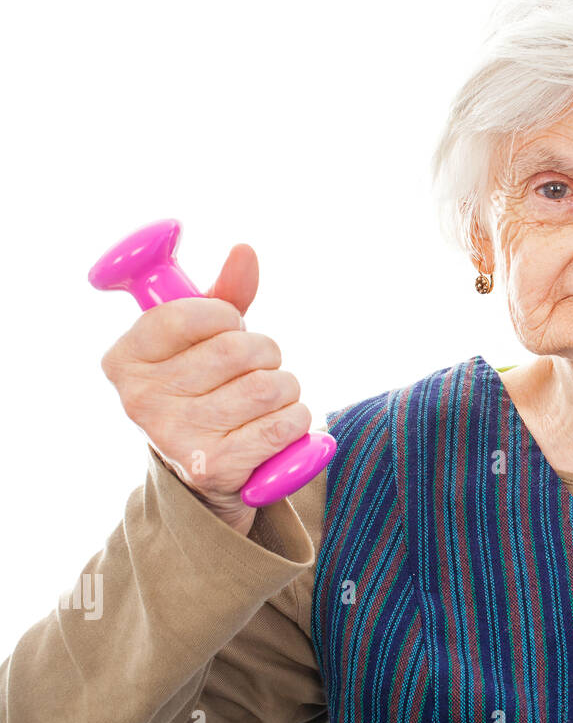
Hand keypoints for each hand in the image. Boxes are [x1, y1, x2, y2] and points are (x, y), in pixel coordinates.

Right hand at [99, 244, 312, 533]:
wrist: (206, 470)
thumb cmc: (206, 388)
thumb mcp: (204, 339)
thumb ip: (224, 294)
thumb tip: (244, 251)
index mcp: (125, 359)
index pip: (187, 314)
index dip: (226, 317)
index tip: (228, 328)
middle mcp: (141, 399)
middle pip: (237, 349)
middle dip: (266, 353)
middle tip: (256, 368)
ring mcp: (176, 437)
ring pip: (269, 386)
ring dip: (285, 388)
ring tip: (265, 400)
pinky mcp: (215, 467)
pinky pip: (286, 423)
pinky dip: (296, 419)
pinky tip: (276, 425)